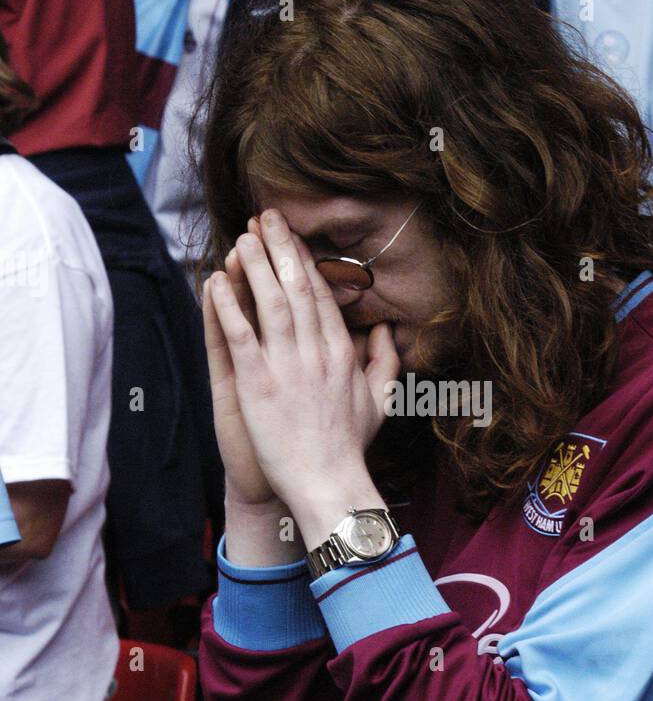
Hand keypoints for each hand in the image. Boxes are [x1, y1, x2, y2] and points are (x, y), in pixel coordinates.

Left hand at [206, 210, 399, 538]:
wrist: (329, 483)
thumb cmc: (350, 449)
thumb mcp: (380, 402)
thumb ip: (386, 362)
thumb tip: (387, 331)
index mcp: (342, 354)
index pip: (321, 297)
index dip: (304, 262)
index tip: (292, 238)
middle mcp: (317, 353)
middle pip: (296, 288)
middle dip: (280, 248)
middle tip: (264, 217)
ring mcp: (288, 367)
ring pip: (270, 303)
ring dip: (255, 266)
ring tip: (242, 236)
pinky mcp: (260, 384)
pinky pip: (241, 335)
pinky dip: (228, 305)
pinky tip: (217, 280)